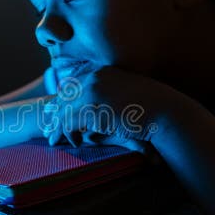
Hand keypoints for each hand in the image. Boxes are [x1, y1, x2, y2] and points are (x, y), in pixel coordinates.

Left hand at [42, 66, 176, 156]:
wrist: (166, 113)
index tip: (53, 113)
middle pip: (64, 96)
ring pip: (64, 111)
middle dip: (54, 114)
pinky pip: (69, 122)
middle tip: (48, 130)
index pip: (74, 85)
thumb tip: (95, 113)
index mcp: (103, 72)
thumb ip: (108, 99)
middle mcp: (95, 78)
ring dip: (58, 128)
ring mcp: (92, 91)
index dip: (62, 101)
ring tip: (54, 140)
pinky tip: (75, 142)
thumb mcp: (128, 97)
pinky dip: (68, 134)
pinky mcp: (91, 107)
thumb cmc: (153, 110)